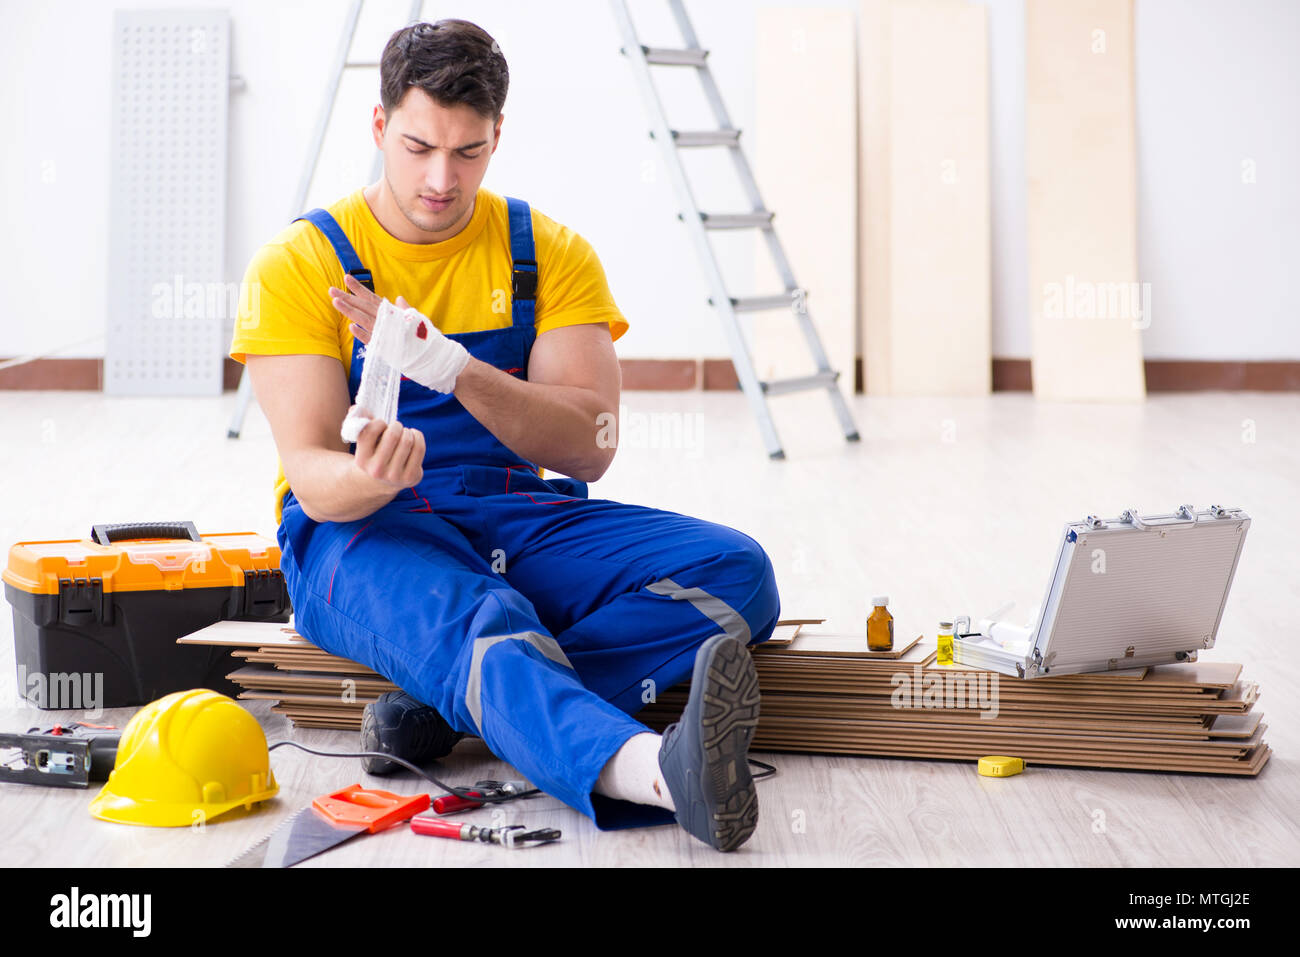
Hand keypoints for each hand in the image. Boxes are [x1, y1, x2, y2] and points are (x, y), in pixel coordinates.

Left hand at [329, 279, 468, 393]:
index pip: (371, 297)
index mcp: (392, 311)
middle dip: (347, 297)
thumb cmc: (424, 336)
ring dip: (350, 311)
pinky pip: (372, 339)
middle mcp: (387, 320)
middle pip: (363, 306)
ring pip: (364, 319)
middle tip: (331, 290)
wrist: (433, 354)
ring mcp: (385, 333)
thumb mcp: (415, 318)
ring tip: (335, 302)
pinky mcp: (386, 347)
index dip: (358, 288)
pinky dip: (362, 333)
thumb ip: (404, 309)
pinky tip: (351, 327)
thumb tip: (399, 299)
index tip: (346, 278)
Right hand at [349, 405, 424, 492]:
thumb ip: (360, 422)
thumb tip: (356, 408)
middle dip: (396, 425)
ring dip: (407, 431)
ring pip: (407, 440)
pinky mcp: (411, 477)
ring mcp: (394, 476)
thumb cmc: (375, 451)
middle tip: (396, 427)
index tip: (382, 426)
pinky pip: (419, 448)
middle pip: (393, 435)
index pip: (370, 431)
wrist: (385, 480)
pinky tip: (414, 437)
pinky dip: (418, 436)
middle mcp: (377, 470)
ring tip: (404, 433)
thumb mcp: (365, 440)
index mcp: (362, 460)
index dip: (379, 422)